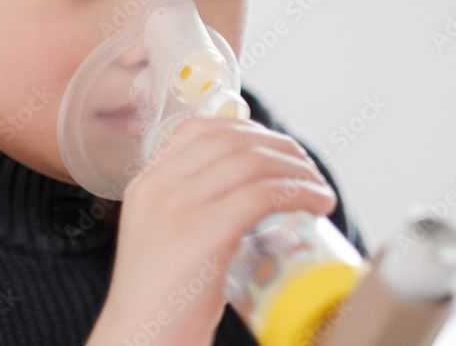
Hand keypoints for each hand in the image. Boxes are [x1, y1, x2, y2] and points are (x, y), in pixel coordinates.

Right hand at [86, 116, 337, 344]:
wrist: (137, 342)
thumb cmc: (158, 306)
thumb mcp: (161, 242)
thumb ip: (188, 215)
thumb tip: (243, 201)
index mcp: (146, 185)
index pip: (198, 130)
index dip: (246, 130)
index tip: (275, 148)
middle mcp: (158, 186)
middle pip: (232, 140)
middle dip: (281, 148)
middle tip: (306, 170)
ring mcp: (178, 206)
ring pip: (252, 162)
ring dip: (298, 169)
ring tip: (318, 189)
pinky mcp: (203, 232)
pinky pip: (263, 194)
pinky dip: (299, 192)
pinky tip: (316, 203)